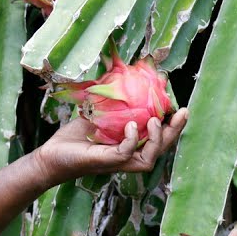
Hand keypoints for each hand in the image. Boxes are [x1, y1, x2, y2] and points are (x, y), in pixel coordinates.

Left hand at [32, 108, 188, 186]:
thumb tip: (125, 74)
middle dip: (175, 131)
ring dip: (157, 140)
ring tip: (157, 121)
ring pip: (149, 157)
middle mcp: (129, 156)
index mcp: (132, 145)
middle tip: (183, 112)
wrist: (53, 154)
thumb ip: (114, 102)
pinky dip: (132, 140)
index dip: (172, 124)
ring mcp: (119, 161)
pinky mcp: (106, 161)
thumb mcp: (100, 113)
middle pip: (161, 149)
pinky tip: (133, 125)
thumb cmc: (77, 135)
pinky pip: (126, 153)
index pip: (159, 137)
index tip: (179, 104)